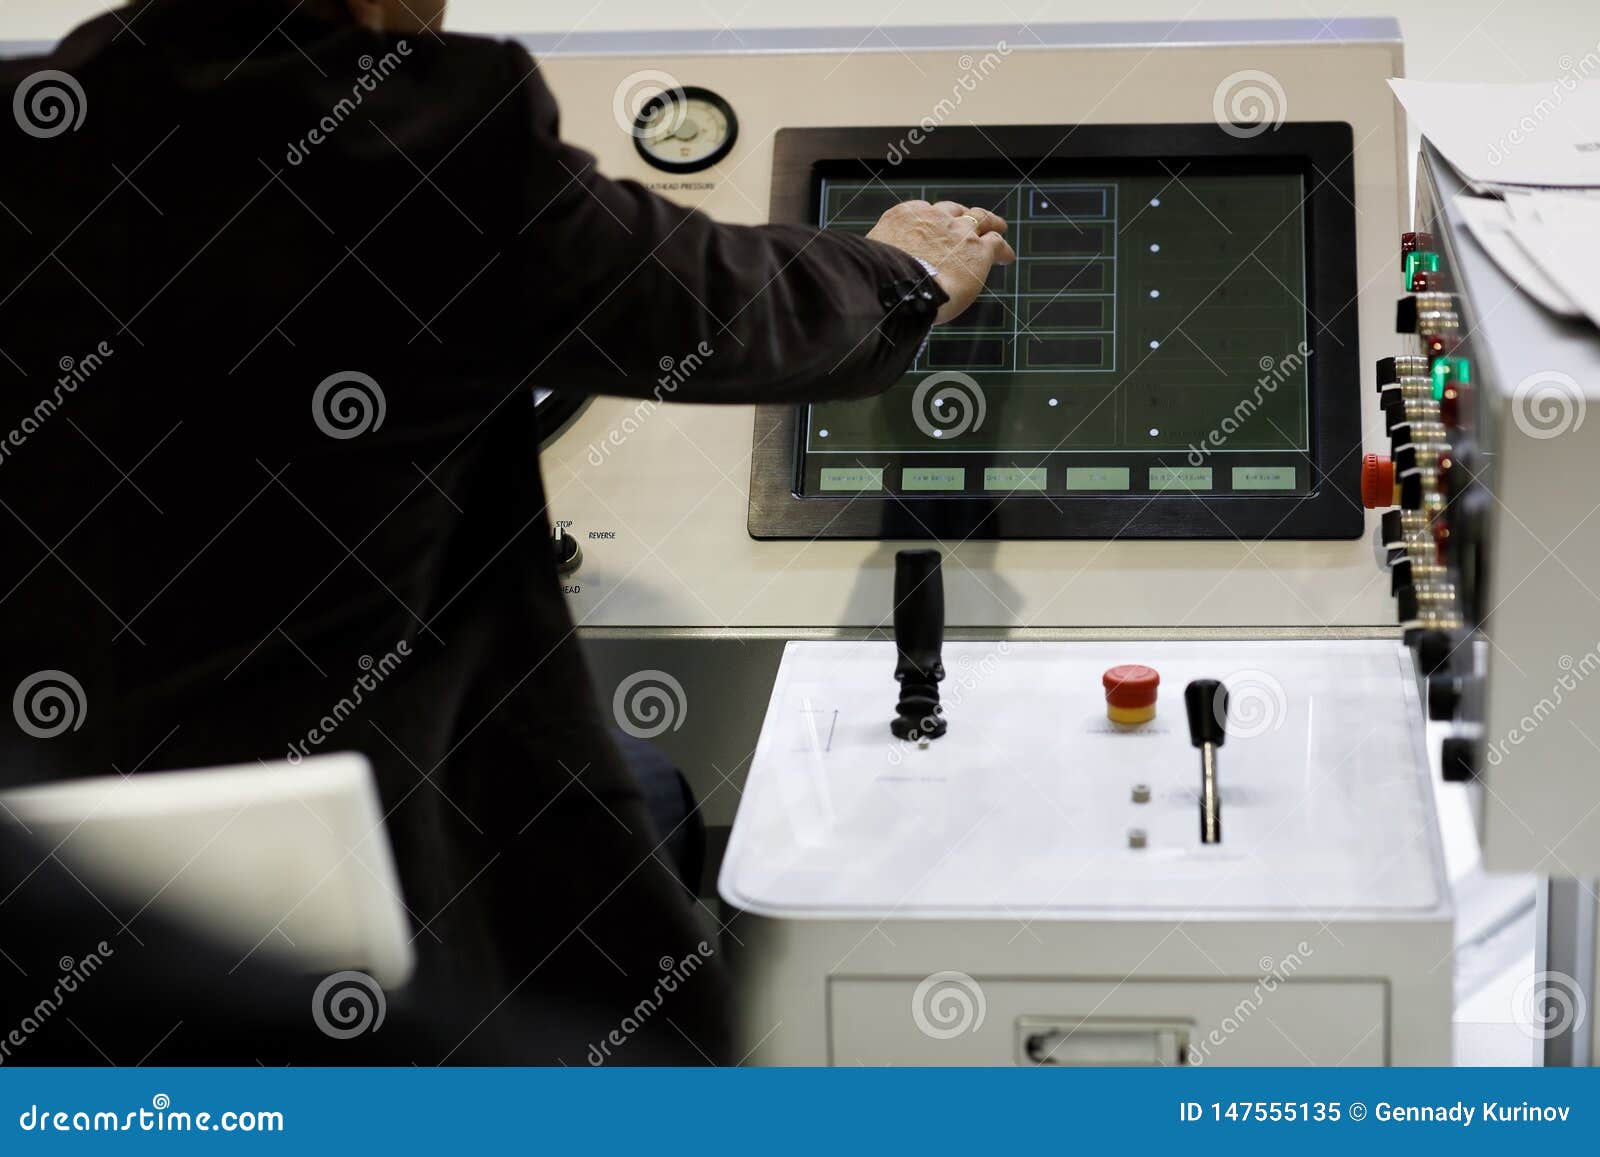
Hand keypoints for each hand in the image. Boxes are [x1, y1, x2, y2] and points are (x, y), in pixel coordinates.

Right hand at [866, 200, 1014, 324]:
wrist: (898, 286)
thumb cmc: (878, 280)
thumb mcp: (870, 259)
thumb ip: (878, 259)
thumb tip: (869, 274)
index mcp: (904, 217)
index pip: (923, 212)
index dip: (933, 222)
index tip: (936, 230)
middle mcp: (933, 217)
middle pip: (953, 210)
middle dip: (962, 216)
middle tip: (969, 224)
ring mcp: (958, 231)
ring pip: (980, 219)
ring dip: (990, 223)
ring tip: (998, 229)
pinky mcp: (977, 250)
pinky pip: (996, 243)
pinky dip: (1003, 250)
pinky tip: (1006, 257)